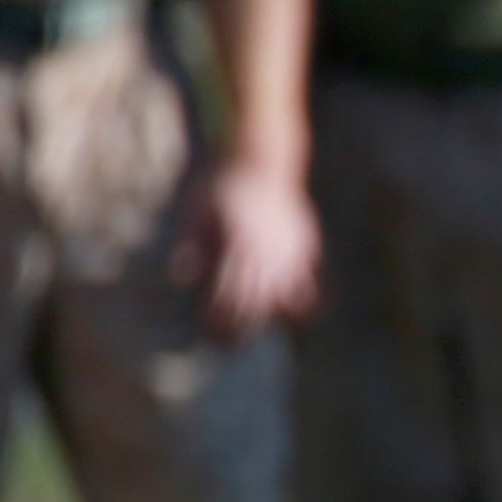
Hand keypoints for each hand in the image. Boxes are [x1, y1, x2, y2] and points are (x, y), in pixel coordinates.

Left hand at [173, 157, 321, 339]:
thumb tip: (182, 278)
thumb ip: (191, 243)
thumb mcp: (197, 208)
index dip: (218, 320)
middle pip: (259, 307)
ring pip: (292, 303)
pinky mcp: (309, 249)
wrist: (262, 157)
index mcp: (242, 245)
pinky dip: (312, 304)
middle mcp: (272, 254)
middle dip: (241, 329)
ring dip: (274, 320)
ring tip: (258, 325)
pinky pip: (319, 287)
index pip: (231, 296)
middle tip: (225, 344)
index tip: (207, 332)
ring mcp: (295, 254)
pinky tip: (294, 311)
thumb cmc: (222, 183)